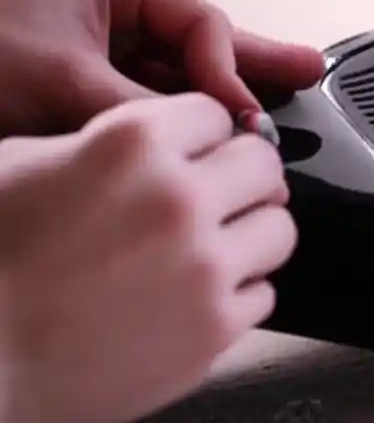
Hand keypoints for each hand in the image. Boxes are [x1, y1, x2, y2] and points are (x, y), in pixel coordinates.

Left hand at [0, 0, 324, 136]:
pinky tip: (213, 134)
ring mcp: (88, 48)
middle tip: (309, 71)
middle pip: (195, 40)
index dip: (225, 72)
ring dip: (215, 99)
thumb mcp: (63, 84)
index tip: (243, 118)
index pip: (195, 21)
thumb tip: (220, 135)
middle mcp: (101, 8)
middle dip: (250, 62)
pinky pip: (140, 102)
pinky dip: (173, 121)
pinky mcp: (72, 88)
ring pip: (171, 75)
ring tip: (275, 109)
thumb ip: (149, 108)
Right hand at [0, 94, 295, 422]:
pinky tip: (192, 296)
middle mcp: (179, 199)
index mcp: (133, 145)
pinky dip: (236, 294)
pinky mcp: (215, 328)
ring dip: (249, 234)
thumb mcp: (23, 165)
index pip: (215, 114)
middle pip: (264, 165)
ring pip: (278, 228)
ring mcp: (204, 267)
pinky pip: (263, 294)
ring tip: (208, 247)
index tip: (193, 151)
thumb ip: (101, 139)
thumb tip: (158, 136)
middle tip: (216, 195)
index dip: (200, 135)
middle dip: (240, 176)